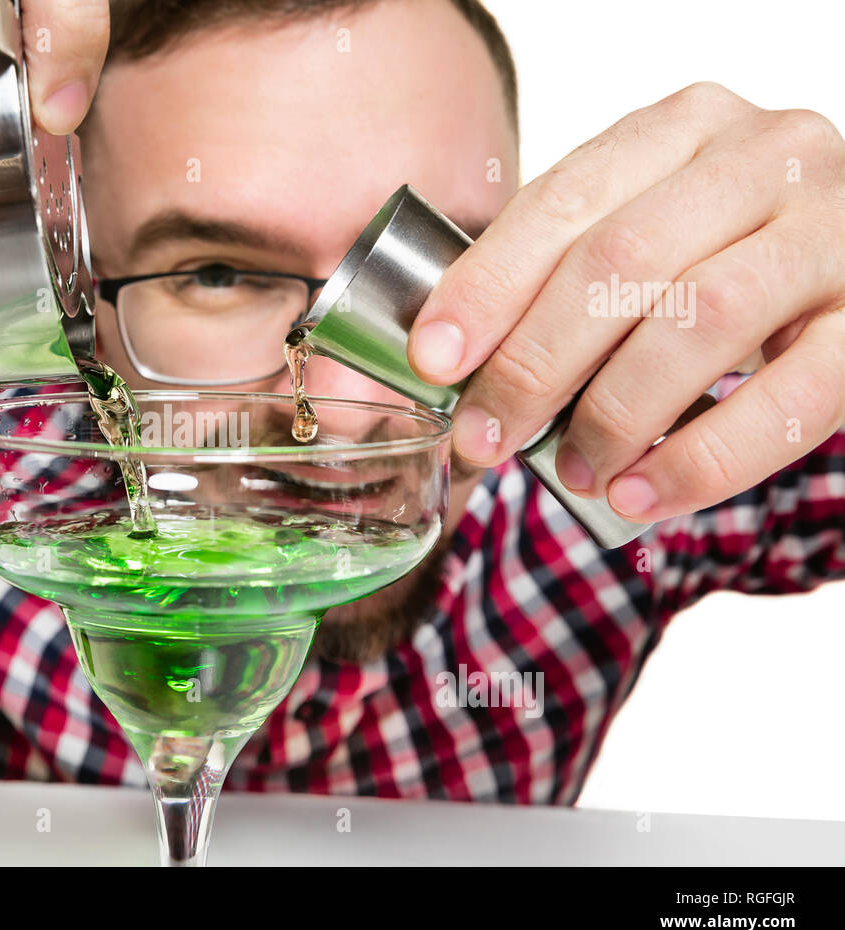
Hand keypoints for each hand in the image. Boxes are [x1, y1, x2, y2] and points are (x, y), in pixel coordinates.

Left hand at [408, 82, 844, 523]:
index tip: (434, 360)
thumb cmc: (722, 252)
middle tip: (486, 436)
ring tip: (570, 471)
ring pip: (701, 321)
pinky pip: (788, 400)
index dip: (488, 286)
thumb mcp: (644, 227)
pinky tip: (641, 495)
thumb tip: (453, 358)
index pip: (563, 200)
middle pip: (619, 263)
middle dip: (534, 364)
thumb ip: (564, 270)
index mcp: (684, 125)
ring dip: (614, 415)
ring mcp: (832, 232)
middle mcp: (765, 157)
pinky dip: (701, 459)